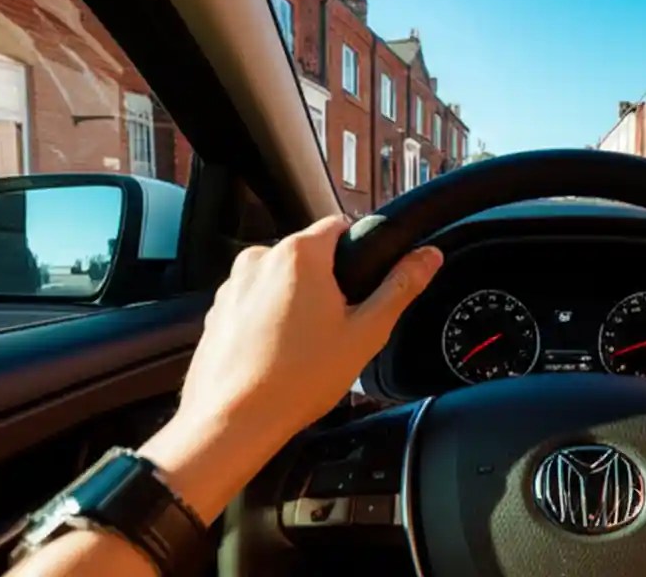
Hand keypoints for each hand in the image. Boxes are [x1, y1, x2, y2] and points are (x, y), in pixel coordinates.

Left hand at [176, 215, 442, 441]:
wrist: (235, 420)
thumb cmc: (298, 380)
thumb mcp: (366, 332)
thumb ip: (400, 287)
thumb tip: (427, 257)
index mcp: (300, 254)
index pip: (340, 225)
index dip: (358, 252)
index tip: (362, 284)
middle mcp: (261, 259)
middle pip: (309, 255)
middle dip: (326, 283)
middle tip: (337, 326)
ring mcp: (233, 284)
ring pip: (280, 280)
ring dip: (295, 301)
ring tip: (304, 346)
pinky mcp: (217, 310)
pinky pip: (254, 302)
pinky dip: (268, 320)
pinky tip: (277, 354)